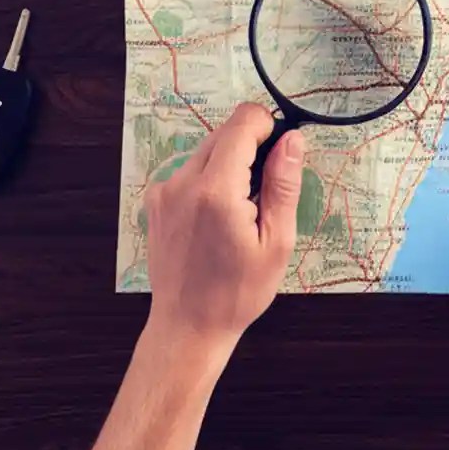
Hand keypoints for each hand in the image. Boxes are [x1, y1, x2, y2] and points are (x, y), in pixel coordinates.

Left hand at [143, 103, 305, 348]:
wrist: (188, 326)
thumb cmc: (238, 292)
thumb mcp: (276, 242)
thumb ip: (284, 184)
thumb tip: (293, 140)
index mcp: (216, 191)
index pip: (241, 124)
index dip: (267, 126)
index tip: (281, 148)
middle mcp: (182, 183)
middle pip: (223, 133)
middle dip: (250, 149)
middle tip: (266, 192)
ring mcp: (164, 191)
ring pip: (205, 152)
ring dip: (229, 167)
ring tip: (242, 211)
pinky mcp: (155, 201)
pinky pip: (189, 173)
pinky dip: (209, 182)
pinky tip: (219, 219)